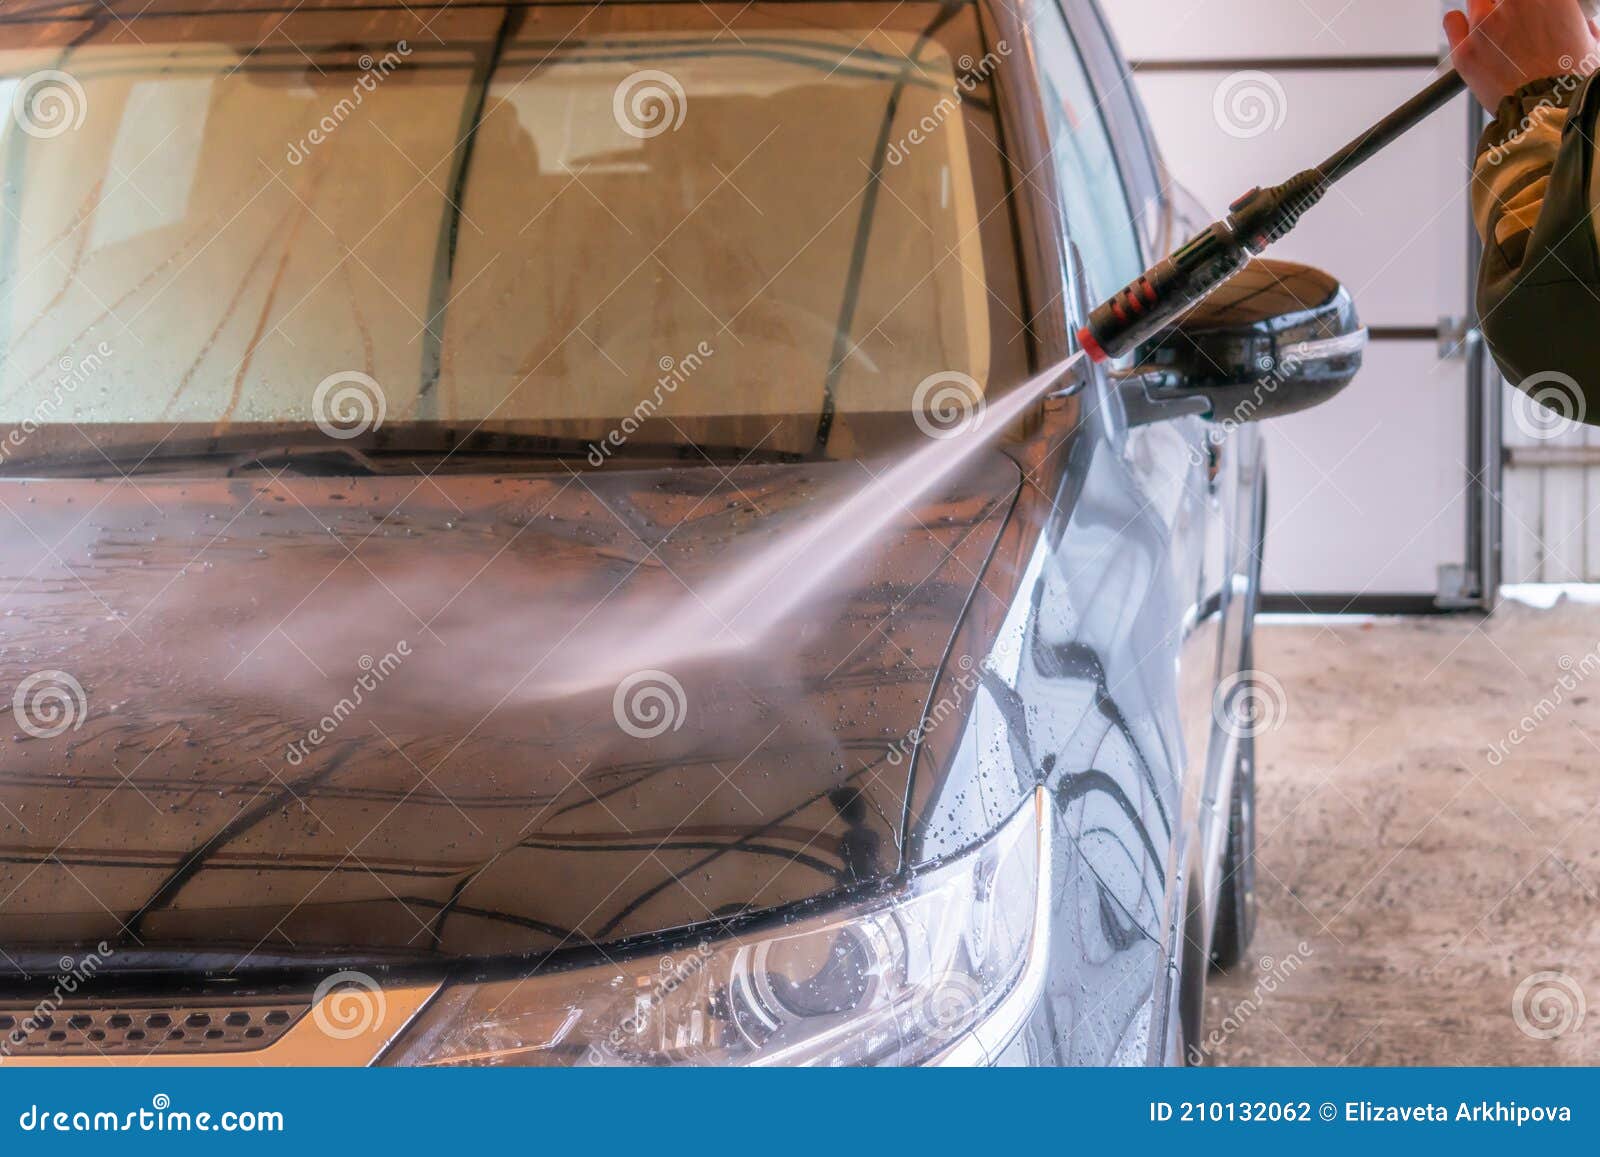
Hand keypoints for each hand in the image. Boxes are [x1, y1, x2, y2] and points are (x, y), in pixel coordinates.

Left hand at [1444, 0, 1599, 107]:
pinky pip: (1452, 20)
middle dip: (1506, 5)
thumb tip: (1574, 23)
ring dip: (1484, 13)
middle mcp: (1513, 3)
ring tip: (1493, 33)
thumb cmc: (1572, 80)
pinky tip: (1468, 34)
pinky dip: (1458, 25)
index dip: (1526, 4)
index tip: (1527, 11)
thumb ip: (1577, 23)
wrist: (1547, 111)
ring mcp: (1485, 26)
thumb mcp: (1589, 41)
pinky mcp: (1465, 50)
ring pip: (1477, 1)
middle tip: (1514, 24)